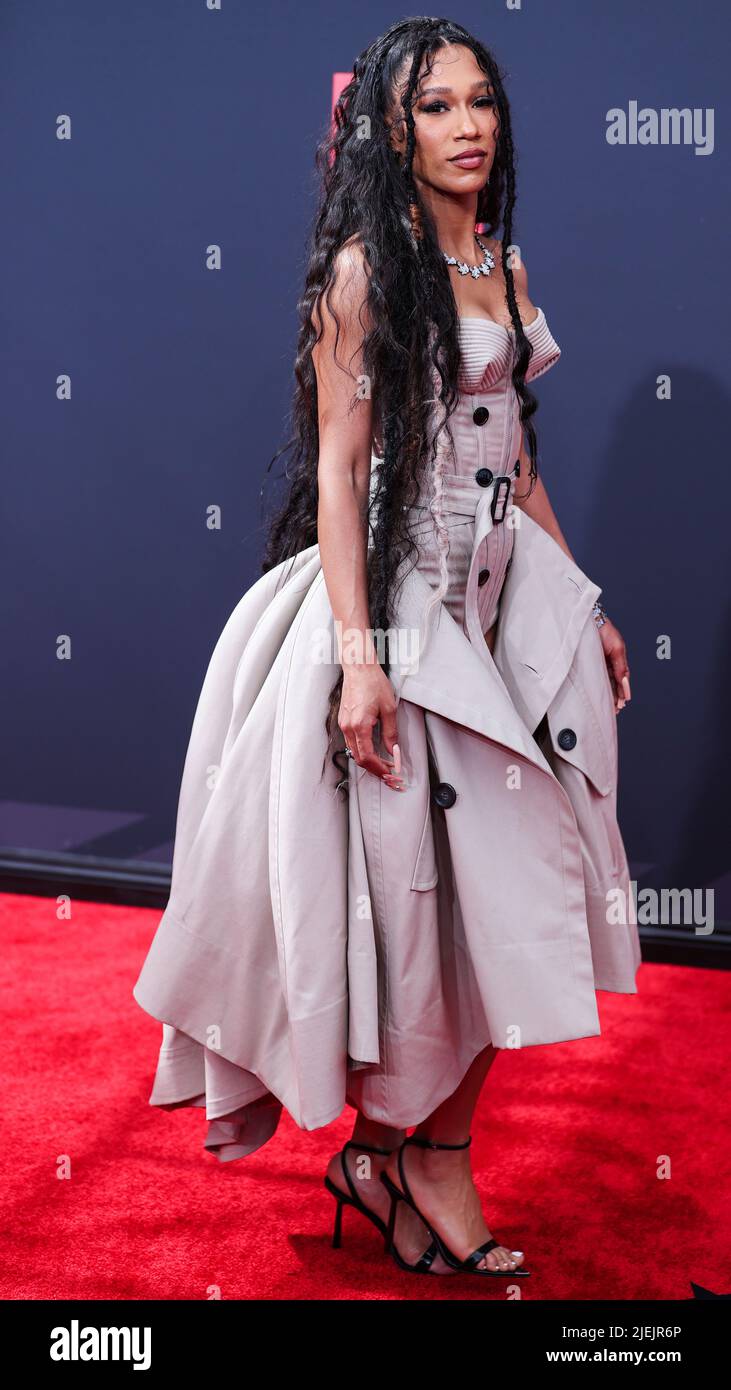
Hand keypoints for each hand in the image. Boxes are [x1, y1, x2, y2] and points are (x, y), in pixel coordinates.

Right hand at [339, 664, 405, 788]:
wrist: (359, 668)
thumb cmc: (373, 683)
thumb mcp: (389, 709)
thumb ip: (391, 733)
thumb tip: (393, 751)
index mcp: (359, 725)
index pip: (367, 757)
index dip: (379, 769)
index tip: (391, 774)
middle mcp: (348, 727)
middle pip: (359, 759)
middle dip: (375, 769)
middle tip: (390, 774)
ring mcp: (344, 724)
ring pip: (355, 752)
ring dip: (369, 761)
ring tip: (385, 765)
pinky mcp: (344, 721)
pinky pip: (352, 742)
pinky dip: (363, 751)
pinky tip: (375, 752)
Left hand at [598, 617, 630, 712]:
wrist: (589, 621)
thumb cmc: (605, 631)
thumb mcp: (618, 648)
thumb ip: (621, 666)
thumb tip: (625, 682)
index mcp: (616, 661)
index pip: (621, 680)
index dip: (622, 692)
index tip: (623, 703)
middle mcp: (607, 664)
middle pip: (613, 684)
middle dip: (616, 697)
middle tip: (616, 710)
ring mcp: (597, 665)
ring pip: (604, 684)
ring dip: (608, 696)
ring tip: (609, 708)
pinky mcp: (587, 665)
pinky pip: (594, 680)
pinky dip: (597, 689)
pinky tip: (599, 698)